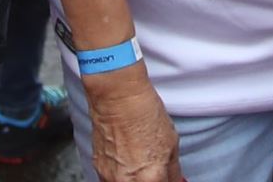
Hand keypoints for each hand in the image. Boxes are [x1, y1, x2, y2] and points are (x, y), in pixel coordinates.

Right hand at [85, 65, 184, 181]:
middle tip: (155, 170)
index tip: (166, 177)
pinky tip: (127, 159)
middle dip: (152, 180)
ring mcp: (111, 178)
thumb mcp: (171, 143)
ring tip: (140, 163)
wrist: (117, 98)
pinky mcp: (99, 170)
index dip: (167, 181)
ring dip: (136, 179)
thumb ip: (172, 169)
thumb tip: (174, 180)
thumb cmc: (143, 114)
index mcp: (152, 178)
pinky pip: (114, 180)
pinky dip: (122, 174)